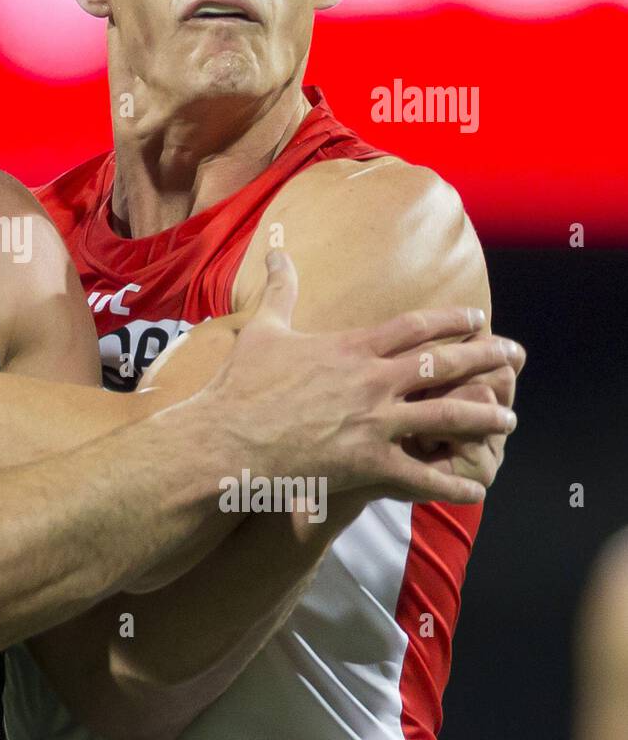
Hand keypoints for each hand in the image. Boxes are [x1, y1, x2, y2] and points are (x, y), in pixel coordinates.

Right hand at [203, 252, 520, 506]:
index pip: (415, 327)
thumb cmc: (240, 385)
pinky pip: (422, 475)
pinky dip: (452, 483)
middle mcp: (372, 380)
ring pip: (447, 416)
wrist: (224, 437)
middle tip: (514, 357)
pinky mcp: (367, 463)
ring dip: (483, 418)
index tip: (476, 317)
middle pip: (444, 364)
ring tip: (508, 419)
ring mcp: (374, 422)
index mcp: (351, 347)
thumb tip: (275, 251)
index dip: (450, 320)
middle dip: (485, 359)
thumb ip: (280, 290)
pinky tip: (475, 488)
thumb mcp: (263, 330)